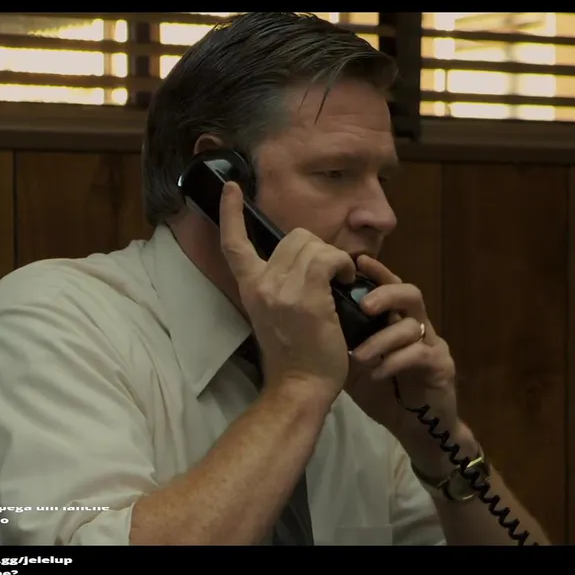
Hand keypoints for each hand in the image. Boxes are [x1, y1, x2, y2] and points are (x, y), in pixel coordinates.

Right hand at [218, 181, 355, 400]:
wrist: (299, 386)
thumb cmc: (295, 356)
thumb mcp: (274, 314)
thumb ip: (278, 285)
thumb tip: (300, 261)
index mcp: (250, 288)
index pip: (234, 242)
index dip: (231, 212)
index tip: (232, 187)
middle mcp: (261, 284)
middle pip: (293, 236)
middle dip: (316, 249)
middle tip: (327, 276)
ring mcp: (282, 289)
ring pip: (313, 244)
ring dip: (333, 259)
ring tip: (336, 284)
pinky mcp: (306, 296)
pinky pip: (329, 258)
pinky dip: (342, 266)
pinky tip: (344, 285)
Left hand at [345, 256, 460, 446]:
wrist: (413, 427)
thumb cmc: (382, 392)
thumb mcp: (353, 364)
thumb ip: (341, 340)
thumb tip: (310, 318)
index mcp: (396, 321)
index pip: (389, 287)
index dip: (377, 272)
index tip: (357, 261)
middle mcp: (417, 326)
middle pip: (410, 294)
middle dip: (386, 294)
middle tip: (363, 306)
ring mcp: (432, 345)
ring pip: (413, 325)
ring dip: (383, 339)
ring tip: (358, 356)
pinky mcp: (441, 367)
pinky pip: (420, 354)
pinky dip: (394, 361)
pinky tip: (376, 373)